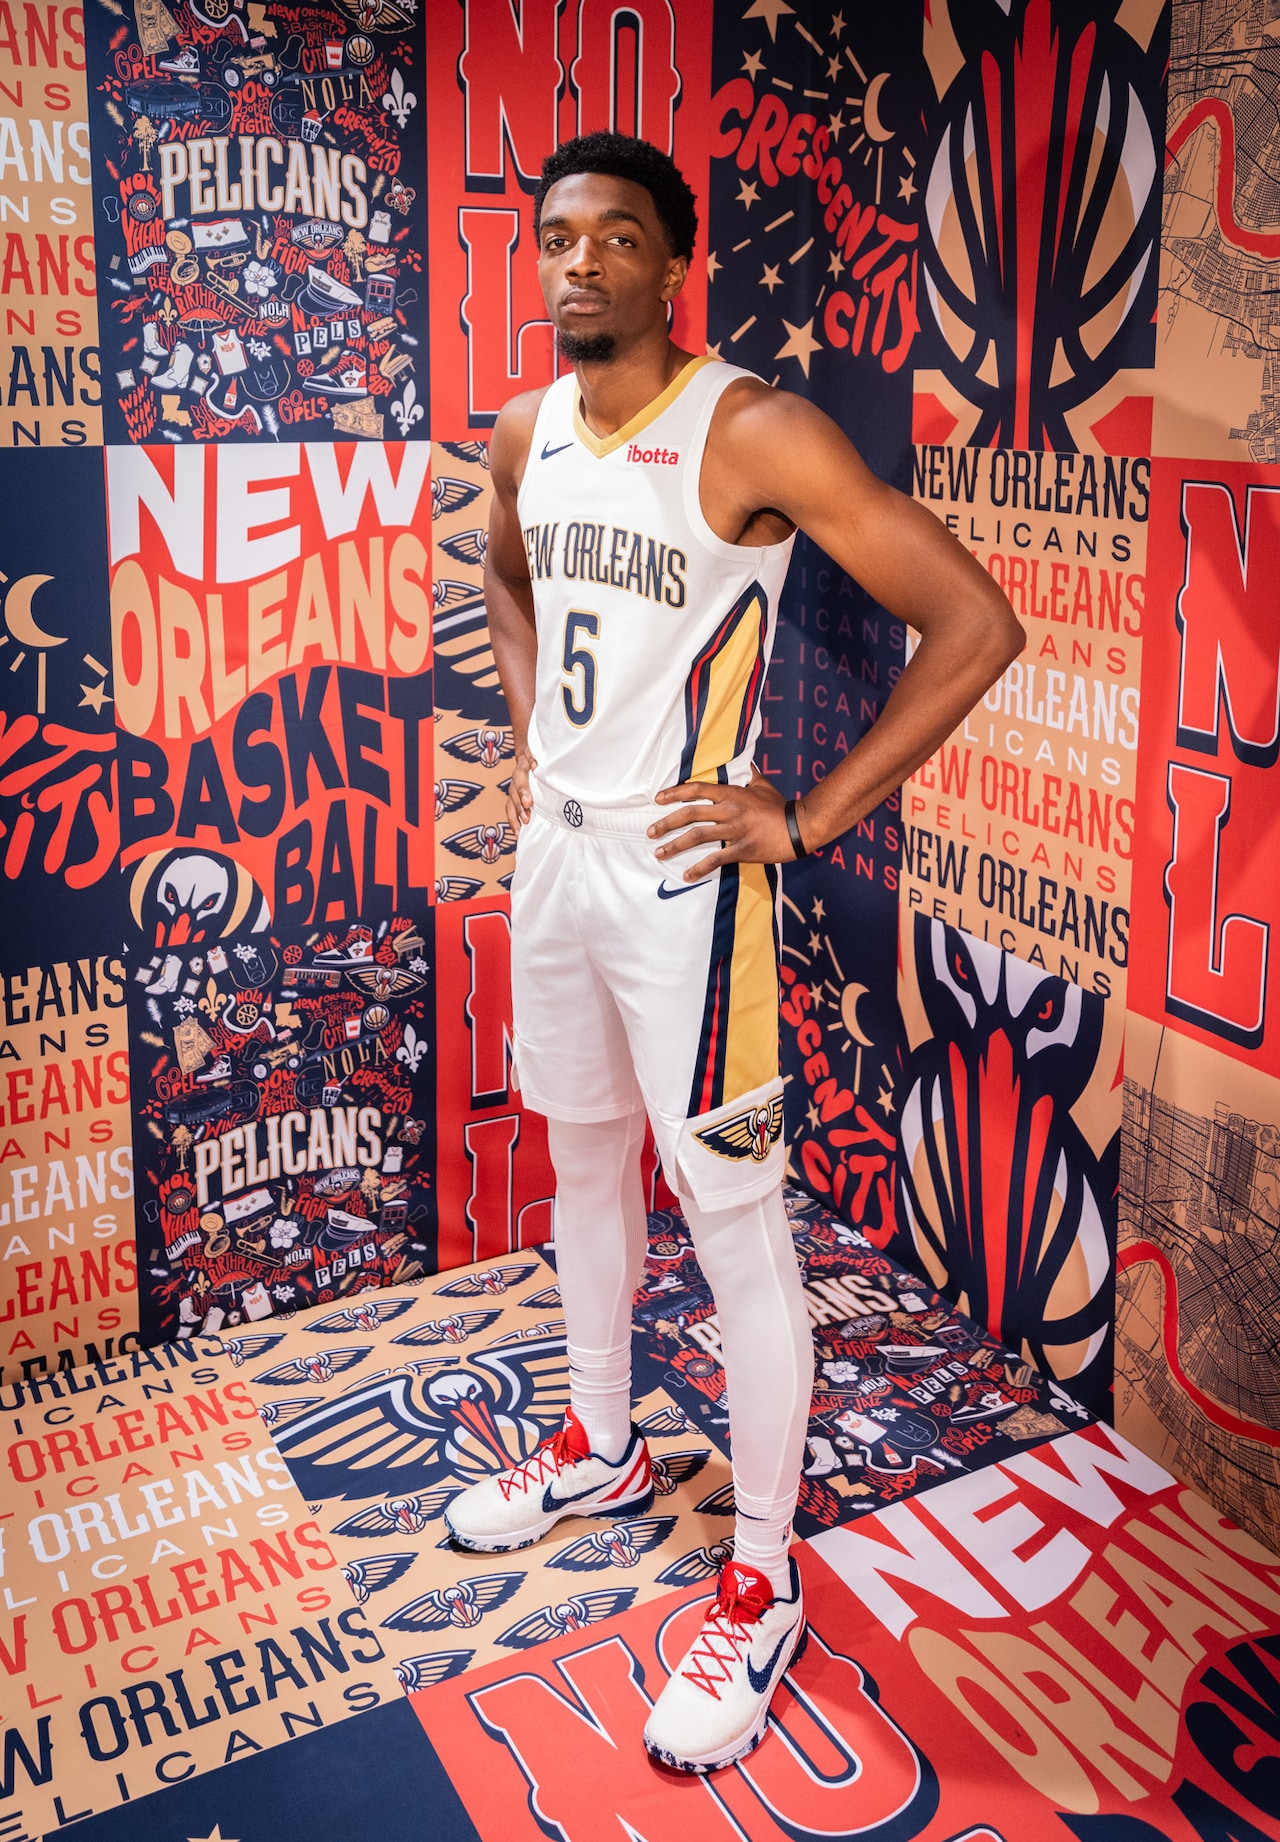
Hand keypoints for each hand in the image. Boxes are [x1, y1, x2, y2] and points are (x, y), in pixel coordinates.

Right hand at [506, 746, 536, 830]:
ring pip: (510, 804)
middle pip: (514, 794)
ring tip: (520, 831)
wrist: (527, 753)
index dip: (523, 791)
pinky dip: (514, 822)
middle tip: (526, 819)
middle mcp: (515, 780)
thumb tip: (536, 765)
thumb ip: (535, 758)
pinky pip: (511, 810)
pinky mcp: (514, 798)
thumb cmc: (536, 755)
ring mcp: (513, 790)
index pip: (520, 779)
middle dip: (519, 808)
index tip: (528, 803)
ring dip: (515, 817)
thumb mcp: (537, 752)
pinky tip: (518, 833)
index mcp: (522, 768)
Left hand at [649, 769, 805, 879]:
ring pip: (697, 836)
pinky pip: (716, 859)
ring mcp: (735, 830)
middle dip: (666, 823)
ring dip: (675, 845)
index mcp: (732, 793)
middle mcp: (730, 810)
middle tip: (650, 832)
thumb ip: (750, 775)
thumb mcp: (763, 785)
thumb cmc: (781, 807)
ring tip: (660, 853)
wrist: (801, 827)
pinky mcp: (742, 849)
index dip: (674, 793)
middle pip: (690, 814)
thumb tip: (746, 763)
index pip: (696, 789)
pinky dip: (699, 869)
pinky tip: (686, 875)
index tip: (658, 799)